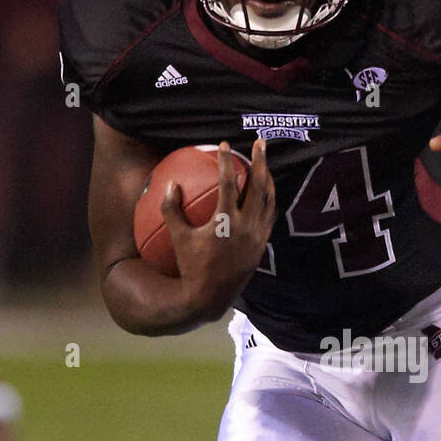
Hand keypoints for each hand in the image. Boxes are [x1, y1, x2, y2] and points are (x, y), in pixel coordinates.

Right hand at [160, 138, 275, 319]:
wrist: (211, 297)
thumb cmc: (191, 267)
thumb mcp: (178, 238)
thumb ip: (171, 210)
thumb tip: (170, 183)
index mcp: (225, 224)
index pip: (229, 184)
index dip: (226, 162)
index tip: (224, 145)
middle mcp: (246, 228)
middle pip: (258, 187)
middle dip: (261, 161)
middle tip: (260, 143)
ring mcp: (258, 237)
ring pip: (269, 200)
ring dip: (268, 178)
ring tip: (265, 162)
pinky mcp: (262, 245)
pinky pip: (270, 215)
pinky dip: (269, 199)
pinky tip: (265, 190)